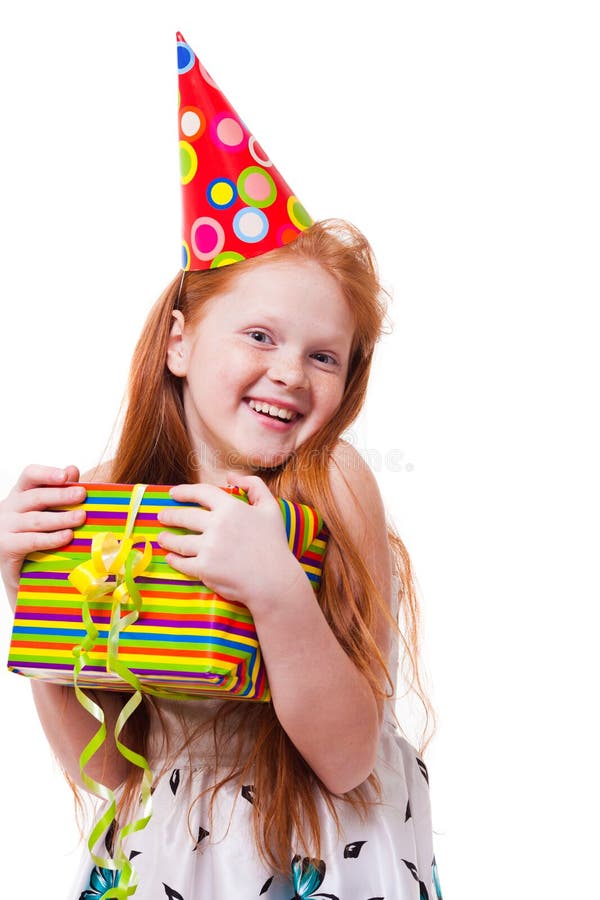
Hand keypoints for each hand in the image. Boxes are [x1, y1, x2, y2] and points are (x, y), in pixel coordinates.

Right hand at [0, 465, 86, 610]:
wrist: (19, 573)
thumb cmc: (36, 537)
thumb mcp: (48, 512)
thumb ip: (60, 491)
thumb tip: (72, 468)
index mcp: (20, 495)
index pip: (30, 476)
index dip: (47, 474)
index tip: (66, 475)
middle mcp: (9, 508)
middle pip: (35, 497)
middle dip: (61, 495)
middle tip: (82, 494)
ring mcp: (4, 528)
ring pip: (36, 520)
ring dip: (60, 518)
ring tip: (81, 517)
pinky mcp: (5, 548)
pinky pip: (31, 541)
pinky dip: (51, 538)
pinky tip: (67, 537)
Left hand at [156, 473, 302, 614]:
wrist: (274, 580)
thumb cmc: (274, 544)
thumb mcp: (271, 507)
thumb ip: (254, 485)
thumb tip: (231, 477)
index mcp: (231, 508)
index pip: (201, 493)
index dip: (185, 491)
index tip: (173, 493)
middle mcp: (217, 525)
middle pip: (185, 517)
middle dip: (170, 516)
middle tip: (162, 516)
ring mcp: (209, 547)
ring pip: (179, 541)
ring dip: (167, 538)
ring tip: (161, 537)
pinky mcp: (204, 568)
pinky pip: (183, 562)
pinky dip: (174, 559)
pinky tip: (170, 557)